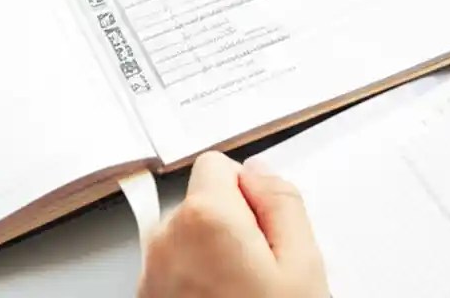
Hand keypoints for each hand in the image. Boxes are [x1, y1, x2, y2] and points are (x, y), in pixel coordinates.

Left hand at [138, 152, 328, 297]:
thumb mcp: (301, 264)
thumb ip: (282, 203)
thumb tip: (261, 172)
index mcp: (204, 218)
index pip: (217, 164)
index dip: (249, 190)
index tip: (265, 226)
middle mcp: (166, 240)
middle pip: (204, 201)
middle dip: (233, 223)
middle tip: (262, 268)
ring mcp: (151, 272)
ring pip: (190, 235)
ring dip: (214, 252)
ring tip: (243, 289)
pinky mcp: (147, 294)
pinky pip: (176, 265)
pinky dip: (197, 275)